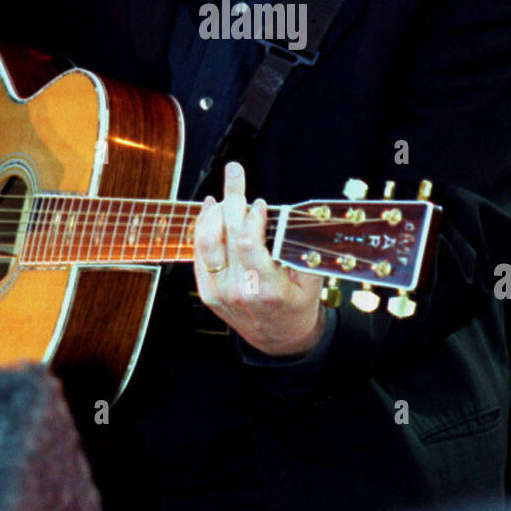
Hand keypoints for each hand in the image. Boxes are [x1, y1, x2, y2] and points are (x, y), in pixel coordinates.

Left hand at [193, 161, 324, 356]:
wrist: (280, 339)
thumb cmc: (298, 303)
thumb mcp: (310, 278)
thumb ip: (299, 247)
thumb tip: (286, 212)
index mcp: (268, 288)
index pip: (249, 243)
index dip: (252, 217)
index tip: (260, 203)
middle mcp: (239, 291)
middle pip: (227, 235)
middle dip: (232, 197)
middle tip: (235, 170)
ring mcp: (219, 292)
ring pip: (207, 243)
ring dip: (212, 212)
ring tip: (222, 192)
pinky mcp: (208, 292)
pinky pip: (199, 254)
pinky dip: (202, 228)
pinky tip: (210, 210)